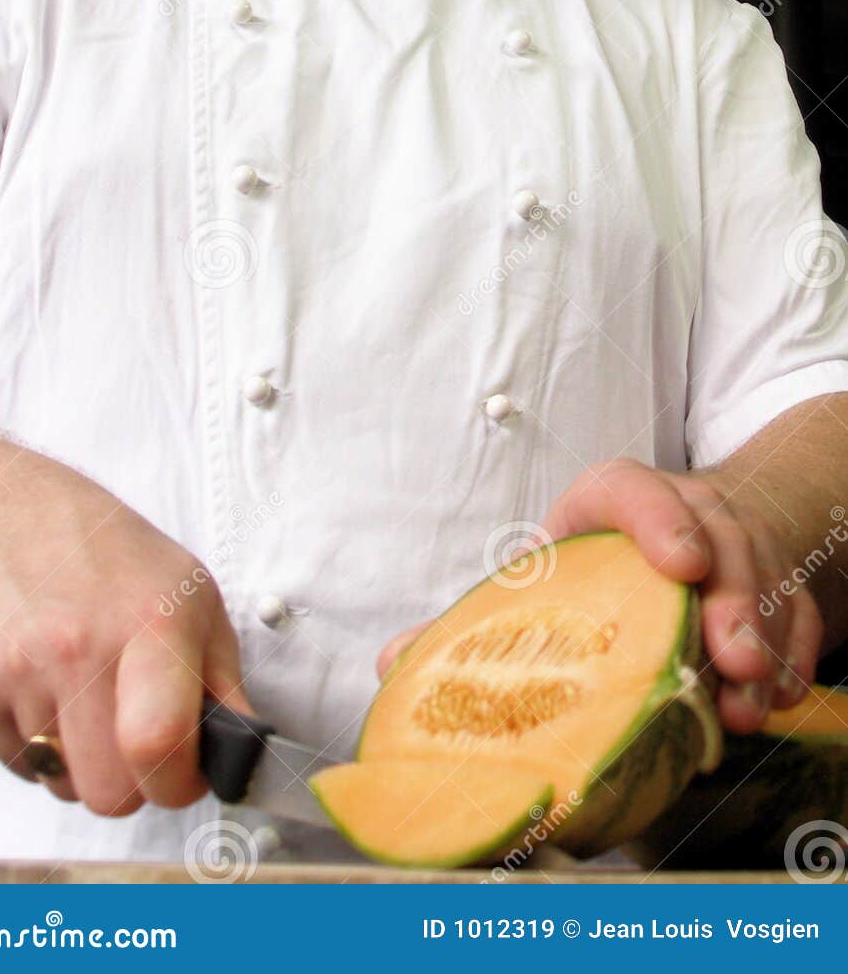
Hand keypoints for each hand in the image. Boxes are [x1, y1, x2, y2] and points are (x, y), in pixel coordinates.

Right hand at [0, 445, 255, 815]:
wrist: (19, 517)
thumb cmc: (117, 560)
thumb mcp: (196, 598)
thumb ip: (226, 685)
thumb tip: (243, 759)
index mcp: (150, 622)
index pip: (157, 743)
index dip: (179, 783)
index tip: (186, 772)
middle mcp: (80, 645)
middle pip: (110, 794)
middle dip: (135, 783)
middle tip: (139, 740)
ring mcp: (20, 668)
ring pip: (65, 788)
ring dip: (86, 764)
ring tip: (93, 700)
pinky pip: (21, 768)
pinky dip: (43, 749)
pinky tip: (53, 694)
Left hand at [376, 460, 824, 736]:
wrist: (675, 545)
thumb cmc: (593, 570)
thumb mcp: (540, 581)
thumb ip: (478, 624)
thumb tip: (391, 664)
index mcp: (610, 501)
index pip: (633, 488)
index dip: (658, 519)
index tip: (678, 566)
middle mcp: (682, 510)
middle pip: (717, 537)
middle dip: (730, 602)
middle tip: (731, 663)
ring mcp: (734, 544)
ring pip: (764, 575)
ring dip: (764, 641)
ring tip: (750, 702)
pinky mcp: (774, 581)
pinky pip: (798, 608)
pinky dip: (795, 653)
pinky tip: (780, 695)